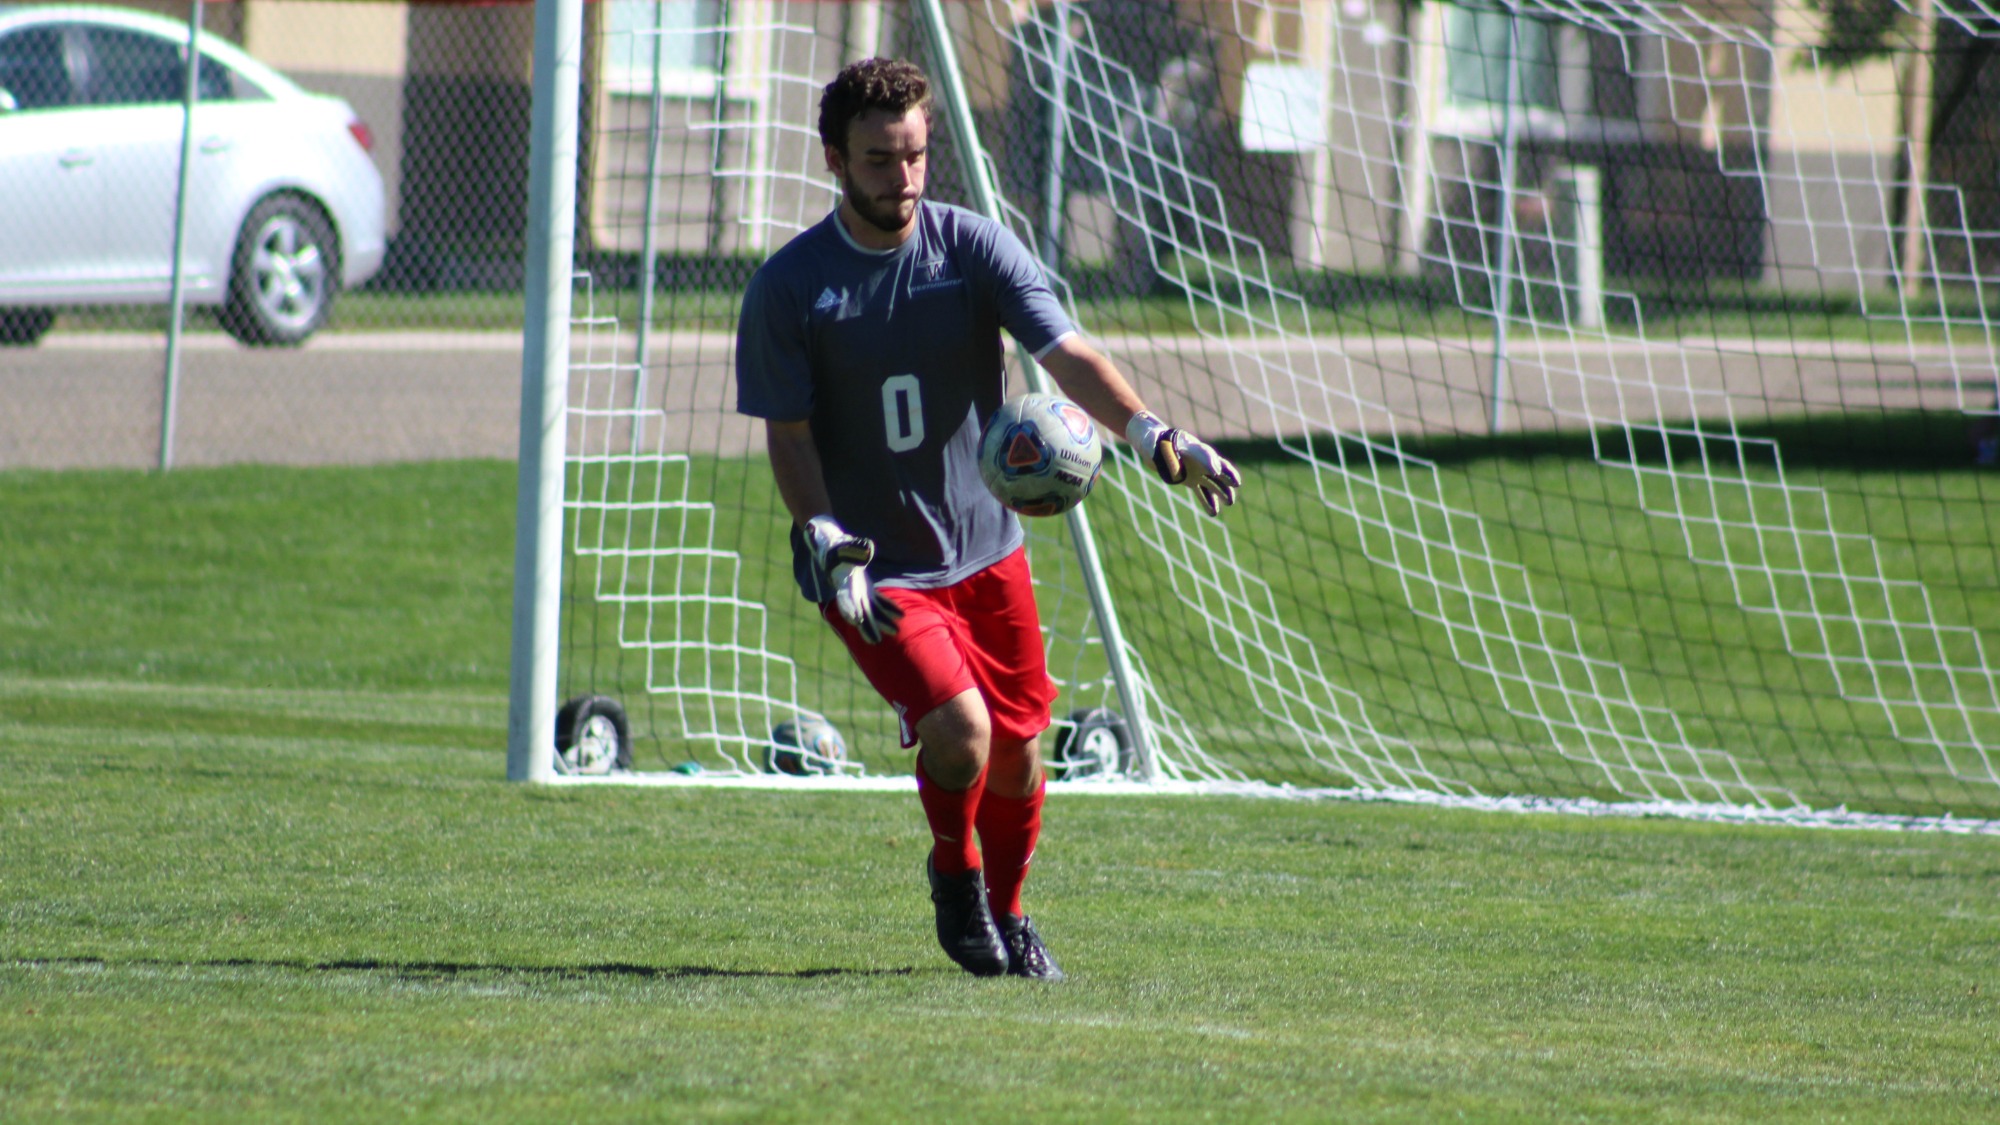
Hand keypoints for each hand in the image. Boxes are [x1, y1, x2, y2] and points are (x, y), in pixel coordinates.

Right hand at [804, 516, 903, 642]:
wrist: (833, 549)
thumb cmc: (838, 547)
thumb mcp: (845, 547)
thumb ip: (855, 549)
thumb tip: (868, 548)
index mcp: (842, 582)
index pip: (844, 599)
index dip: (849, 609)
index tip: (855, 621)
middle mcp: (850, 592)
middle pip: (858, 612)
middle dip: (867, 626)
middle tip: (875, 641)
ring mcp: (859, 593)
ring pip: (871, 610)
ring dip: (882, 621)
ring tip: (895, 631)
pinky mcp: (866, 590)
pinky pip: (878, 602)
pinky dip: (888, 608)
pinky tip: (900, 614)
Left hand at [1125, 412, 1241, 515]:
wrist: (1154, 446)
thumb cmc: (1154, 443)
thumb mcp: (1153, 445)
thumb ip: (1159, 451)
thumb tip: (1159, 459)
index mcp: (1189, 446)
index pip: (1203, 453)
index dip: (1210, 461)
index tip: (1215, 471)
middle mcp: (1197, 459)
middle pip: (1216, 467)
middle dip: (1226, 476)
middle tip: (1235, 484)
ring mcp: (1196, 470)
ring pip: (1213, 482)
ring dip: (1222, 491)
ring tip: (1230, 501)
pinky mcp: (1192, 480)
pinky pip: (1202, 492)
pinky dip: (1208, 502)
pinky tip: (1213, 513)